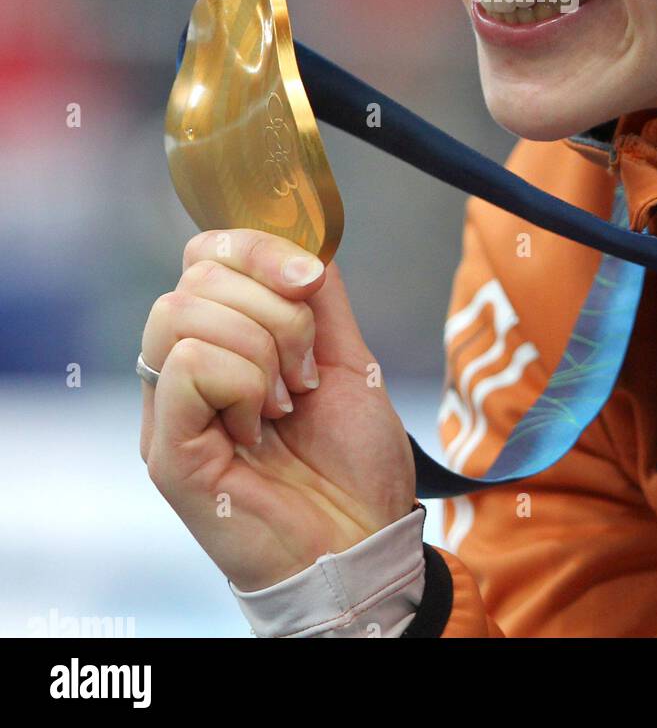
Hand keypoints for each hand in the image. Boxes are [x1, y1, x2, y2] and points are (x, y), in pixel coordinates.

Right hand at [139, 229, 415, 591]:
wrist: (363, 539)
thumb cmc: (353, 463)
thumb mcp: (348, 358)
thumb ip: (320, 299)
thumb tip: (302, 240)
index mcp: (224, 340)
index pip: (206, 254)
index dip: (257, 247)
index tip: (310, 281)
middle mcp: (185, 370)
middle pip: (196, 276)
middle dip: (275, 309)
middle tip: (305, 372)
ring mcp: (171, 411)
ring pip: (182, 312)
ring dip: (260, 346)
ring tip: (285, 401)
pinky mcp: (169, 451)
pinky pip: (187, 366)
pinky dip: (241, 381)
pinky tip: (261, 425)